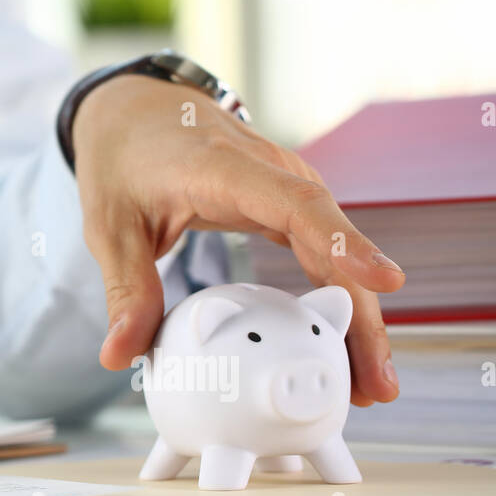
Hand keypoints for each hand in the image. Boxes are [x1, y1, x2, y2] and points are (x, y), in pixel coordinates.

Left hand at [72, 74, 404, 405]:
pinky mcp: (284, 203)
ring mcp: (283, 185)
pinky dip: (337, 297)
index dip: (343, 242)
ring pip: (335, 251)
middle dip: (361, 313)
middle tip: (378, 383)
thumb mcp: (110, 225)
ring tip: (372, 385)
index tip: (385, 281)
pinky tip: (344, 348)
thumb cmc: (123, 159)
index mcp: (224, 169)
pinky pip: (322, 250)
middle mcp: (268, 172)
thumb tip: (118, 356)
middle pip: (331, 240)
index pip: (297, 204)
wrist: (132, 110)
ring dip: (357, 315)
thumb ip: (125, 289)